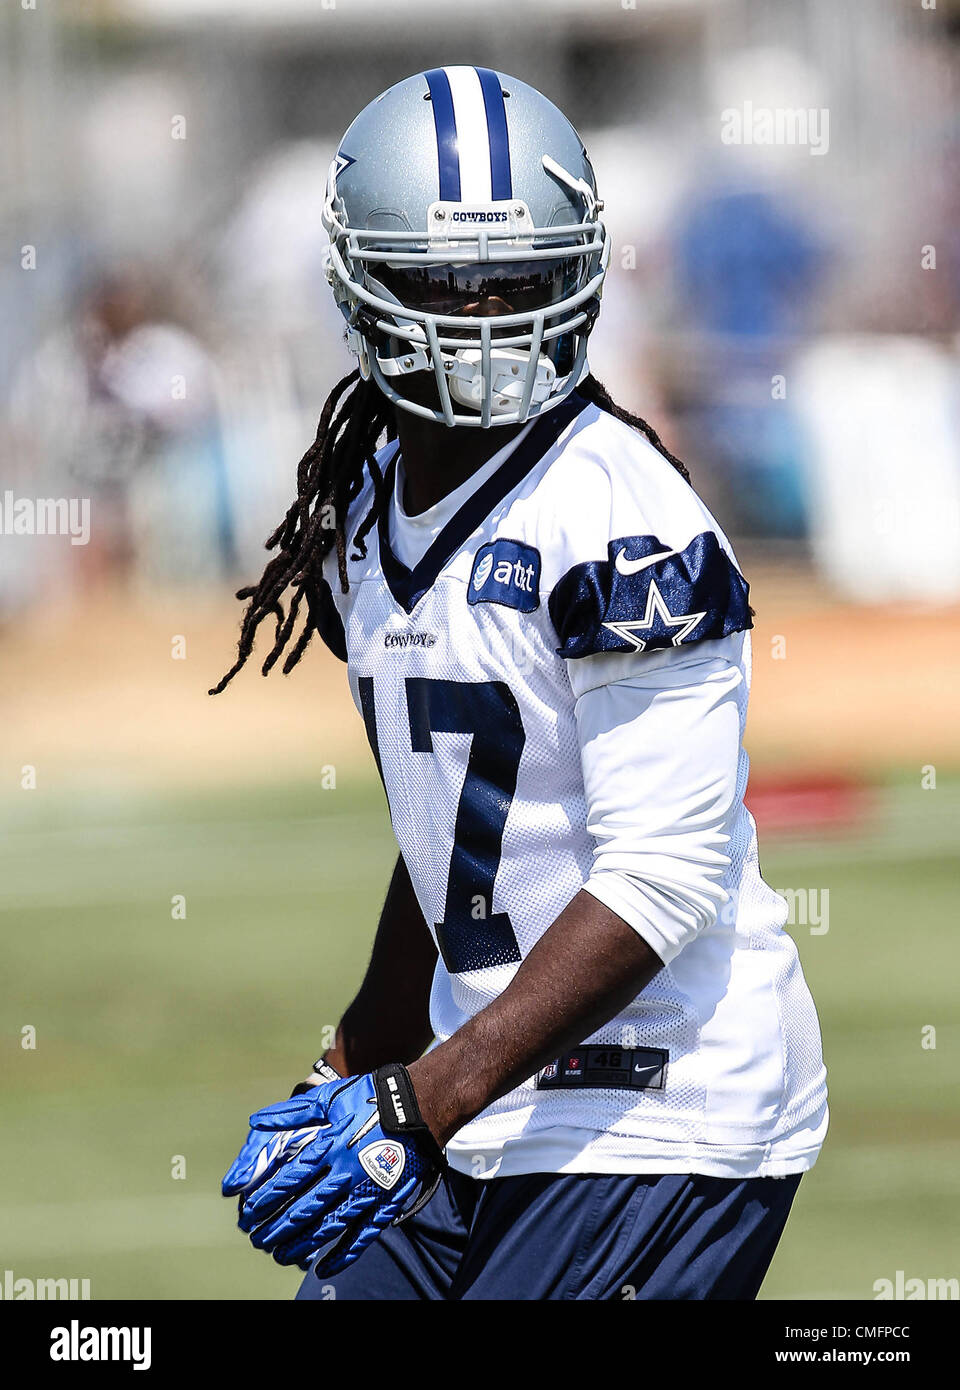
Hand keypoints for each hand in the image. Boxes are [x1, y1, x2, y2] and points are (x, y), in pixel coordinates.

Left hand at [236, 1063, 444, 1272]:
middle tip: (257, 1240)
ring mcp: (368, 1191)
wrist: (419, 1106)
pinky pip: (362, 1235)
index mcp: (330, 1146)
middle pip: (304, 1209)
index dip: (266, 1199)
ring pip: (328, 1227)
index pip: (289, 1180)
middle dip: (276, 1228)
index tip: (248, 1212)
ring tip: (280, 1255)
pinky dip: (343, 1254)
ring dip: (301, 1244)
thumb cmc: (369, 1098)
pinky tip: (324, 1266)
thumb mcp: (329, 1097)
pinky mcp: (386, 1203)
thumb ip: (292, 1112)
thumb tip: (255, 1121)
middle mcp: (346, 1172)